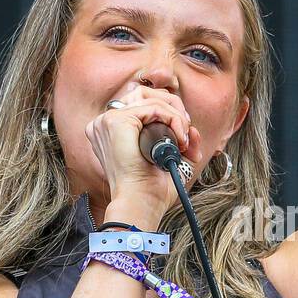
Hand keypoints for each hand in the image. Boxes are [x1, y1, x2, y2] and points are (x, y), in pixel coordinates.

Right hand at [85, 84, 207, 211]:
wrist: (141, 203)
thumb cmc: (150, 190)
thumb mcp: (168, 159)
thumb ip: (180, 140)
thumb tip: (193, 130)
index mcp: (110, 131)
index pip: (140, 103)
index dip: (166, 113)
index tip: (183, 134)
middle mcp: (104, 124)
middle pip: (145, 94)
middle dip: (173, 109)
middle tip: (186, 132)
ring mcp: (107, 121)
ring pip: (151, 99)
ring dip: (175, 115)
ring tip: (183, 138)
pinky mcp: (116, 121)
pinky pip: (154, 107)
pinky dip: (173, 119)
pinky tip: (179, 138)